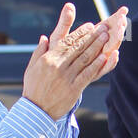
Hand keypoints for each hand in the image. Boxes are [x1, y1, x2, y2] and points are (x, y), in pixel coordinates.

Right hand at [23, 3, 128, 119]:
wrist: (36, 112)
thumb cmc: (33, 89)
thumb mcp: (31, 68)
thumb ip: (39, 52)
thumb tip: (44, 38)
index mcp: (48, 59)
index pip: (67, 42)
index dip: (80, 33)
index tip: (90, 26)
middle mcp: (58, 66)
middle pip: (78, 48)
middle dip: (92, 37)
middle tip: (103, 29)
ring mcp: (66, 78)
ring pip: (85, 59)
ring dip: (97, 47)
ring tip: (106, 38)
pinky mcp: (74, 89)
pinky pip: (87, 74)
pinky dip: (96, 65)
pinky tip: (104, 57)